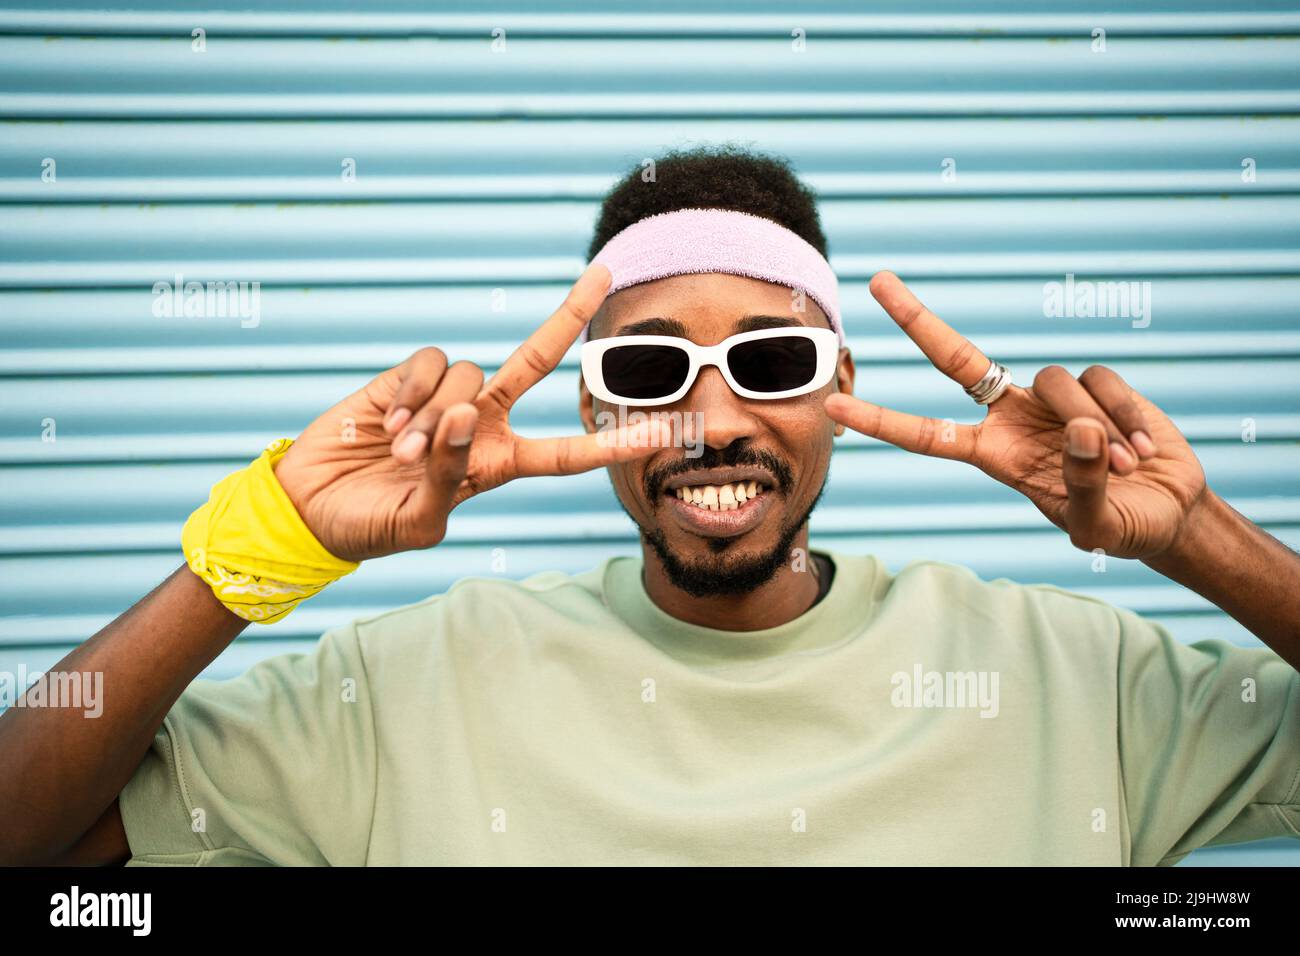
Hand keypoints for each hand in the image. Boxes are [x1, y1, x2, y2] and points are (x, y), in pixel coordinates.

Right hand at [273, 263, 668, 560]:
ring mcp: (447, 397)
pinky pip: (433, 363)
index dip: (613, 444)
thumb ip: (450, 477)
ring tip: (402, 453)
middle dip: (568, 317)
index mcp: (500, 466)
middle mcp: (483, 424)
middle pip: (536, 361)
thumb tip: (464, 417)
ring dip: (437, 418)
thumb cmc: (371, 526)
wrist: (310, 507)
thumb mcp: (419, 522)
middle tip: (604, 273)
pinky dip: (413, 393)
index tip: (661, 430)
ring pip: (473, 375)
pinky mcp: (408, 378)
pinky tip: (386, 424)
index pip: (567, 453)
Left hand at [824, 271, 1207, 560]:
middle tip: (878, 280)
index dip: (882, 421)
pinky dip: (1125, 415)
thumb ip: (1083, 484)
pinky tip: (1142, 449)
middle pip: (957, 359)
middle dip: (918, 320)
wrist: (1169, 510)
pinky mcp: (1096, 384)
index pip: (927, 436)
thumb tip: (1081, 431)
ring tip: (1124, 467)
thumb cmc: (1121, 525)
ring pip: (1055, 379)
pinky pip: (1101, 382)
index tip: (834, 406)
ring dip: (1095, 426)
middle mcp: (1012, 417)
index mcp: (994, 456)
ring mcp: (1051, 398)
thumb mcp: (1096, 526)